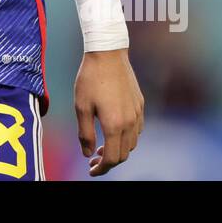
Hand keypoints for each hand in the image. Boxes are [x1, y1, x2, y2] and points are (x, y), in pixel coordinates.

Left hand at [74, 49, 143, 176]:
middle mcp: (130, 121)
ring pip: (133, 143)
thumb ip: (85, 133)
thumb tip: (87, 153)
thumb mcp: (81, 106)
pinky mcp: (140, 103)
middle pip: (124, 154)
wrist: (108, 52)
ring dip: (119, 149)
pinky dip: (127, 136)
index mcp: (114, 124)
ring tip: (102, 144)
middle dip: (109, 160)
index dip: (102, 168)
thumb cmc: (90, 78)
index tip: (91, 170)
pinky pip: (137, 128)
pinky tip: (115, 129)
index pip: (113, 158)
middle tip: (93, 158)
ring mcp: (137, 112)